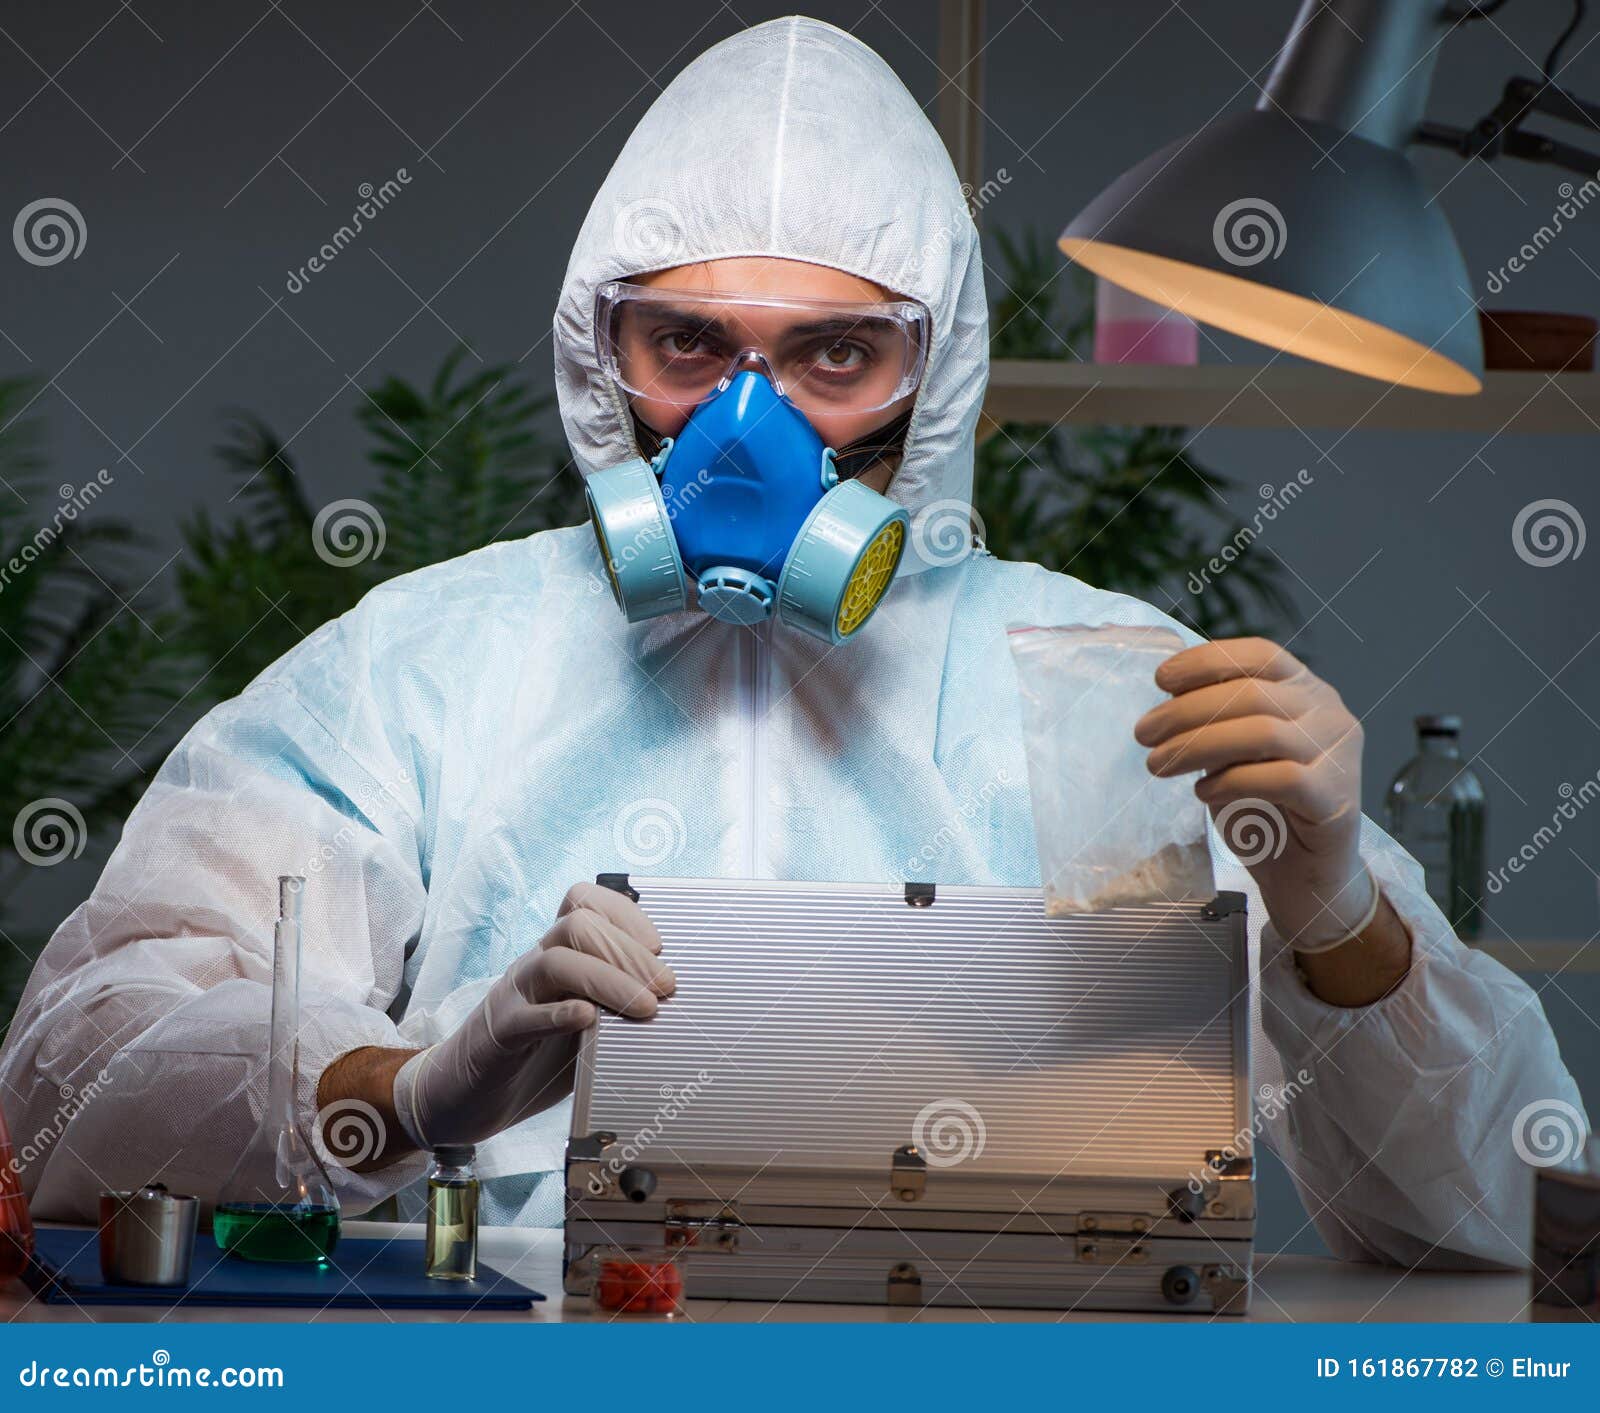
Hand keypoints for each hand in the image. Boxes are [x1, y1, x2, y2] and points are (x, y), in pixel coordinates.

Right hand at [390, 882, 674, 1149]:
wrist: (464, 1096)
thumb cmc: (533, 1057)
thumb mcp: (583, 1024)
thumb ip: (614, 1007)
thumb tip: (672, 1005)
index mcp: (556, 956)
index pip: (584, 903)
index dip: (625, 913)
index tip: (659, 946)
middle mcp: (534, 966)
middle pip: (577, 925)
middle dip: (630, 952)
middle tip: (667, 987)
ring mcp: (513, 997)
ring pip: (555, 962)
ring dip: (608, 979)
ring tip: (645, 1008)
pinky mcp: (497, 1036)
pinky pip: (524, 1016)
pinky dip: (559, 1014)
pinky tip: (588, 1020)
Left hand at [1133, 637, 1377, 949]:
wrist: (1305, 875)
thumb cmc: (1266, 807)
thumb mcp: (1236, 752)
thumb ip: (1218, 720)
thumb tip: (1170, 692)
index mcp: (1308, 691)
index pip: (1261, 655)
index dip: (1208, 661)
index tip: (1160, 680)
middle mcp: (1330, 714)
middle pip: (1252, 694)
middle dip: (1186, 711)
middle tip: (1143, 734)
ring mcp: (1339, 755)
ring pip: (1262, 732)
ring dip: (1198, 745)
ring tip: (1158, 764)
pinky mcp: (1336, 799)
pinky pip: (1279, 778)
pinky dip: (1231, 781)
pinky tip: (1203, 793)